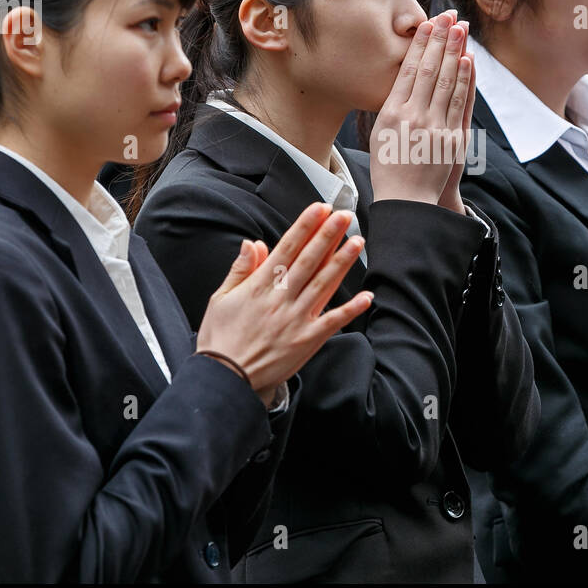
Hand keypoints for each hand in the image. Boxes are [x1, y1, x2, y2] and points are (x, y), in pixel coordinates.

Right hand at [196, 203, 371, 404]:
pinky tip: (367, 296)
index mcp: (259, 286)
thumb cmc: (220, 338)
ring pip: (323, 285)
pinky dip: (350, 310)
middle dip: (328, 236)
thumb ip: (240, 270)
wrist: (225, 379)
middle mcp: (280, 299)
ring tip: (358, 241)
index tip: (320, 209)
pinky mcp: (307, 341)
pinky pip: (332, 322)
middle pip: (309, 261)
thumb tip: (251, 243)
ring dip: (342, 262)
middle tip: (344, 216)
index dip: (305, 227)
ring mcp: (296, 320)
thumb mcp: (220, 299)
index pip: (286, 249)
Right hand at [370, 9, 472, 208]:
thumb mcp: (381, 133)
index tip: (428, 23)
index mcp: (391, 113)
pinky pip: (460, 103)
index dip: (420, 44)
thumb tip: (403, 79)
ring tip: (461, 28)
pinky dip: (465, 80)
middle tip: (449, 14)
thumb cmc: (390, 166)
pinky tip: (468, 61)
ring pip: (446, 81)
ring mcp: (434, 127)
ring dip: (456, 52)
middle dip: (440, 39)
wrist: (407, 201)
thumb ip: (392, 106)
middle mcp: (412, 117)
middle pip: (429, 69)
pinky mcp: (452, 139)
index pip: (408, 70)